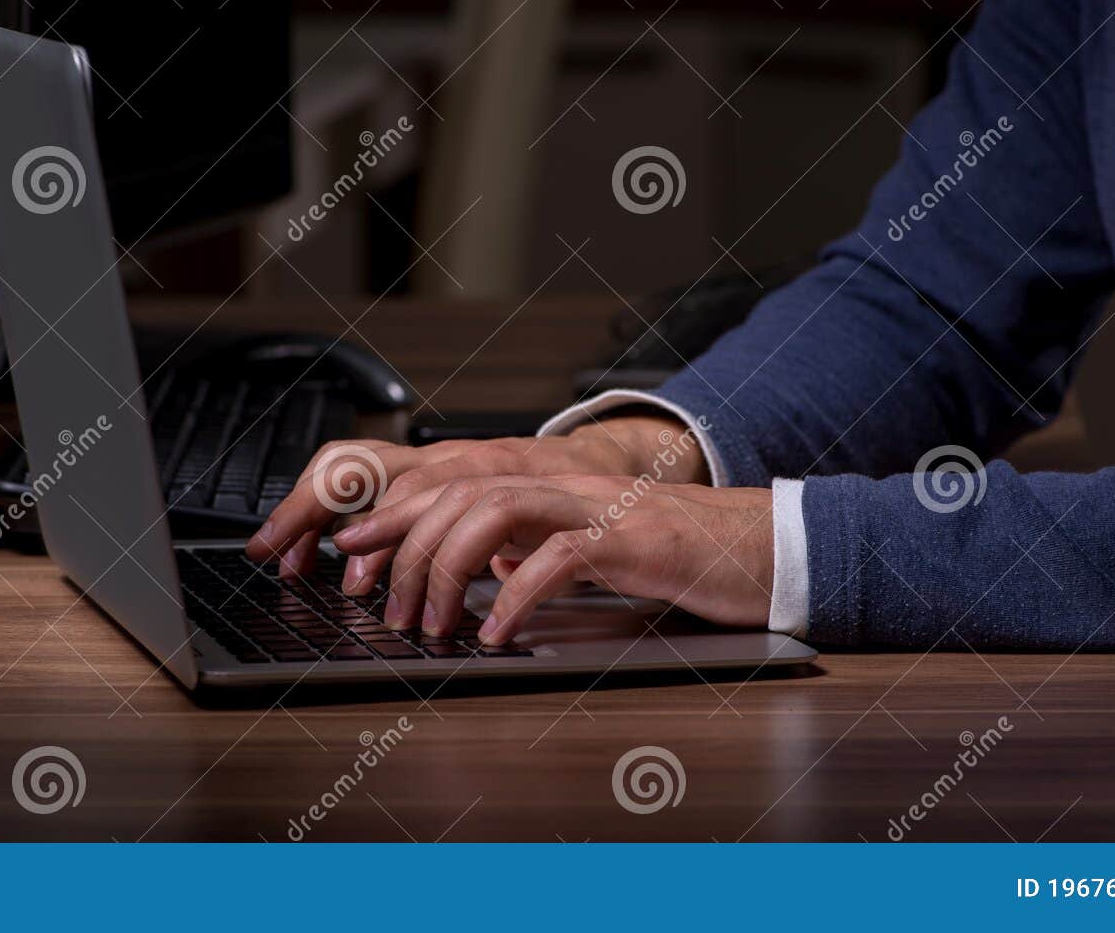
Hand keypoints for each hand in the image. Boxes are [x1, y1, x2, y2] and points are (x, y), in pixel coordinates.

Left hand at [246, 414, 707, 589]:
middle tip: (384, 602)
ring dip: (449, 569)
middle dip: (406, 546)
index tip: (348, 546)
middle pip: (460, 493)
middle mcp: (566, 487)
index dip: (393, 511)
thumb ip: (538, 553)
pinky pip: (561, 557)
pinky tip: (498, 631)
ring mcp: (600, 508)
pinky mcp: (635, 540)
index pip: (452, 483)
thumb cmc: (680, 557)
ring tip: (432, 623)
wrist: (765, 548)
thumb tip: (488, 574)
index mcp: (550, 489)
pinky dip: (517, 595)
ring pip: (497, 511)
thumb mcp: (594, 553)